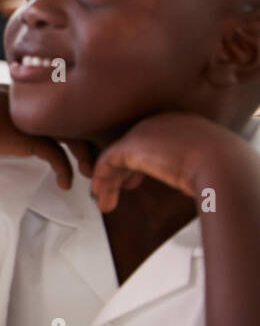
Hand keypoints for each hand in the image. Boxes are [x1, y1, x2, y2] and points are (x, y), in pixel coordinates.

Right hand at [0, 82, 93, 188]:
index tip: (79, 141)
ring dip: (84, 158)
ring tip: (88, 175)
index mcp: (26, 92)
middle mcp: (35, 101)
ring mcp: (34, 117)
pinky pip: (58, 155)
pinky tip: (65, 183)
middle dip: (89, 140)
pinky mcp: (30, 136)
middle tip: (94, 159)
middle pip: (75, 118)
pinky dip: (65, 171)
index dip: (73, 123)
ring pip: (74, 136)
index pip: (61, 104)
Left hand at [90, 112, 251, 212]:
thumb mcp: (207, 164)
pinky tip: (100, 194)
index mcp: (181, 124)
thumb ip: (189, 166)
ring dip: (109, 182)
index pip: (150, 142)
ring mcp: (145, 131)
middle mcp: (160, 123)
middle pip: (131, 148)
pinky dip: (102, 179)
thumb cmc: (225, 170)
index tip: (133, 182)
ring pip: (117, 156)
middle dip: (121, 173)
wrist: (224, 165)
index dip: (139, 164)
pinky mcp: (132, 146)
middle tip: (115, 192)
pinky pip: (108, 162)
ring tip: (105, 202)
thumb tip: (186, 182)